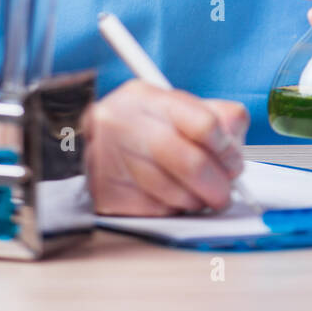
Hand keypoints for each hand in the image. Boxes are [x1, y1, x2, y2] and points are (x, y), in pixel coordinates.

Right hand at [80, 80, 249, 215]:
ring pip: (174, 194)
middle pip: (190, 163)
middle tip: (224, 194)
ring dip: (196, 202)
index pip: (203, 123)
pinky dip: (171, 210)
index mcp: (146, 98)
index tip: (234, 162)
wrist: (75, 147)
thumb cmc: (135, 128)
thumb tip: (236, 140)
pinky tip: (169, 199)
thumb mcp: (169, 107)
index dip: (227, 149)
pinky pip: (155, 212)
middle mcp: (124, 124)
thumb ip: (212, 115)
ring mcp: (109, 160)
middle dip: (217, 185)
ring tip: (197, 195)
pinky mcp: (105, 194)